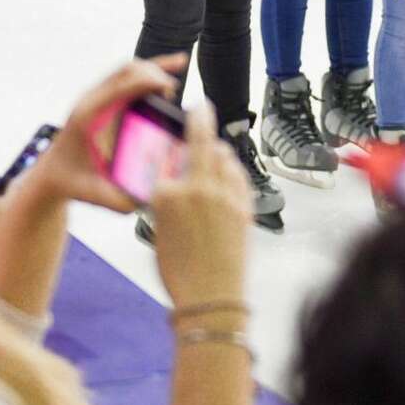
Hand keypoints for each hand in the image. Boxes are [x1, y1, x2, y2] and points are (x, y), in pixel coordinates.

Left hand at [32, 55, 187, 211]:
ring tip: (179, 67)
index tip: (168, 87)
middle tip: (173, 89)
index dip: (145, 81)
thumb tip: (152, 198)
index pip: (120, 87)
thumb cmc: (72, 183)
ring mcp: (95, 97)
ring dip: (153, 67)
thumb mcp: (95, 194)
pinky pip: (127, 77)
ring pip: (127, 68)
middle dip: (154, 70)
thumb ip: (118, 200)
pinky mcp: (102, 100)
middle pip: (126, 70)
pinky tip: (169, 70)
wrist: (51, 175)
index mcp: (88, 117)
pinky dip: (148, 72)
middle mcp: (91, 101)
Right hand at [150, 100, 251, 309]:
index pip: (165, 159)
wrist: (212, 298)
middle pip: (198, 141)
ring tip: (213, 146)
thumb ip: (167, 200)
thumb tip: (175, 178)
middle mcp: (194, 189)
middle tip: (201, 106)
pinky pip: (238, 175)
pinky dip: (232, 169)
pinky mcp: (243, 205)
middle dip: (200, 117)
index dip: (169, 146)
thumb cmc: (180, 272)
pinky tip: (228, 171)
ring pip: (222, 155)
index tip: (174, 130)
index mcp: (166, 196)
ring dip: (216, 148)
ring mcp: (222, 195)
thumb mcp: (160, 232)